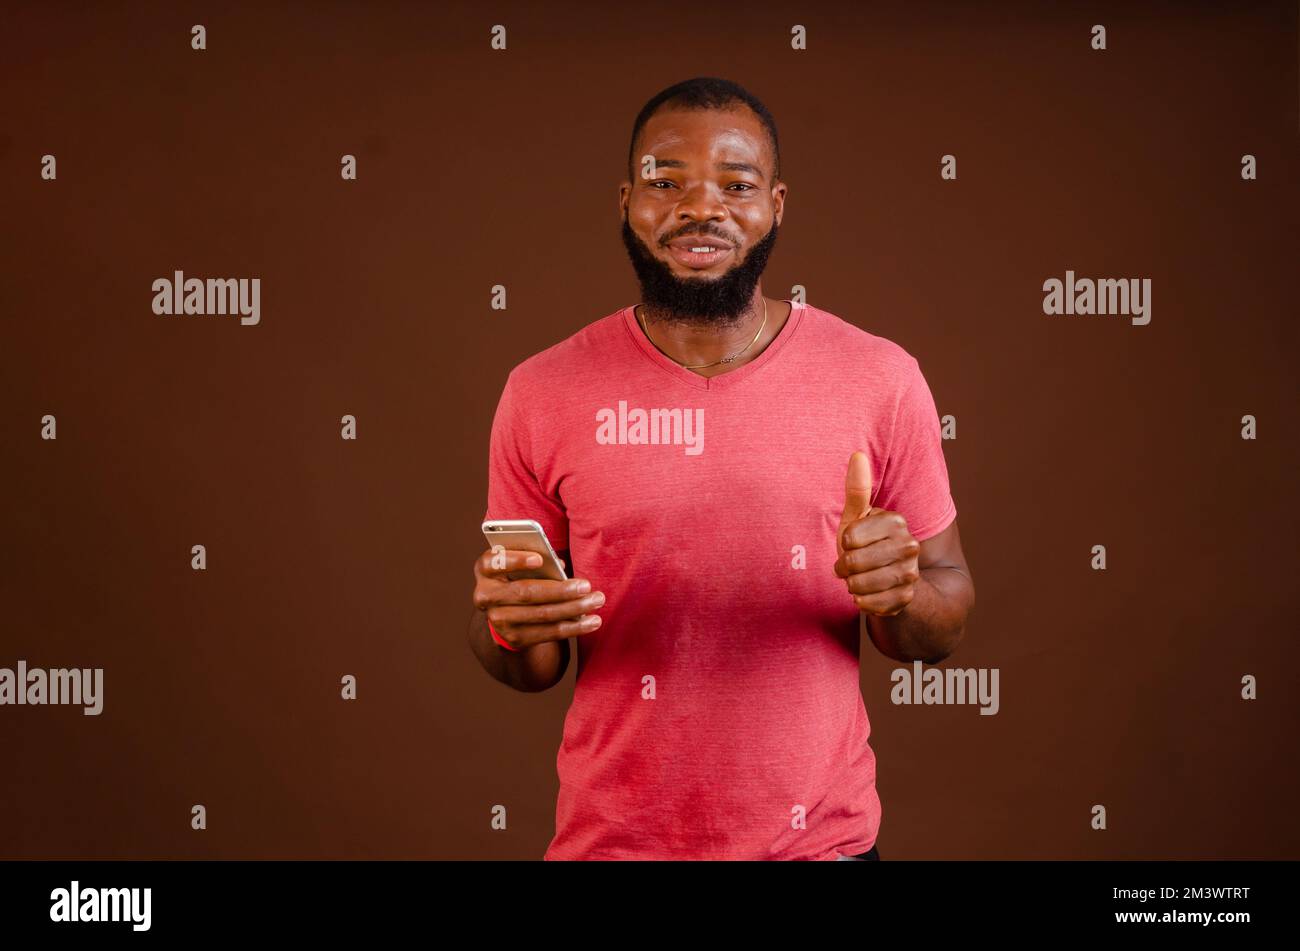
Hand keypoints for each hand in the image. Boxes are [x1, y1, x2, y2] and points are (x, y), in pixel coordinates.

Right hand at [472, 547, 605, 649]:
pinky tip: (592, 621)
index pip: (493, 562)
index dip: (515, 561)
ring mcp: (498, 620)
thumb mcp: (521, 565)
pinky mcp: (515, 639)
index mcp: (485, 570)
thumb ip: (536, 560)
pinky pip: (549, 633)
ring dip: (574, 609)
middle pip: (525, 592)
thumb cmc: (521, 576)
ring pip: (541, 615)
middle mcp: (486, 596)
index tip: (539, 559)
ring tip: (596, 601)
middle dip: (559, 590)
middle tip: (586, 586)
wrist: (508, 612)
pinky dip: (574, 627)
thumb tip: (559, 566)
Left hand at [833, 451, 920, 616]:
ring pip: (860, 585)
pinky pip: (869, 604)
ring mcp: (910, 572)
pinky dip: (862, 602)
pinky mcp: (907, 597)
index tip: (852, 544)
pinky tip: (868, 594)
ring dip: (852, 585)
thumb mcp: (858, 518)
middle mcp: (909, 545)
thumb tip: (857, 454)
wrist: (896, 581)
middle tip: (850, 567)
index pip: (849, 538)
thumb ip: (857, 489)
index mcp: (895, 522)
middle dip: (845, 568)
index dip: (844, 544)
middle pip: (854, 563)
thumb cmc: (868, 545)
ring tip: (858, 580)